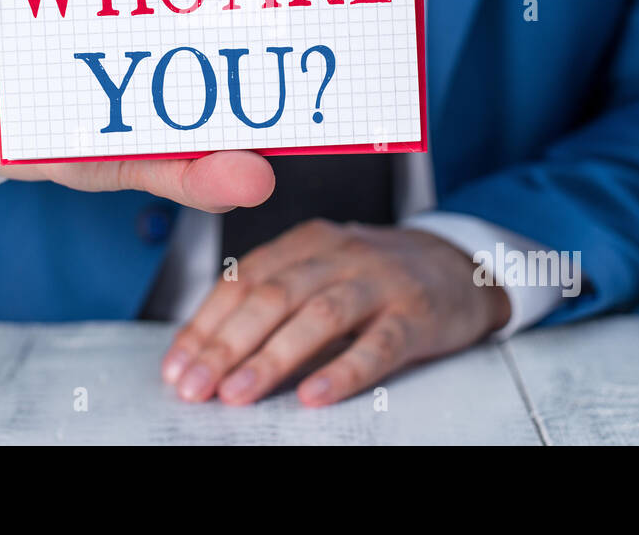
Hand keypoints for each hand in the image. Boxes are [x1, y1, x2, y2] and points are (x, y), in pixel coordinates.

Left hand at [160, 221, 512, 405]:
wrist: (461, 265)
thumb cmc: (376, 276)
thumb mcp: (322, 269)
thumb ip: (273, 297)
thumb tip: (206, 349)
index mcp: (306, 241)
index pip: (242, 279)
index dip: (204, 324)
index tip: (177, 367)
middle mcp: (339, 254)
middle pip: (272, 296)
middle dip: (226, 345)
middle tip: (195, 387)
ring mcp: (380, 282)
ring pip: (319, 316)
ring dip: (272, 357)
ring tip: (238, 394)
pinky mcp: (417, 315)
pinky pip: (378, 345)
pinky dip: (344, 372)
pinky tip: (314, 396)